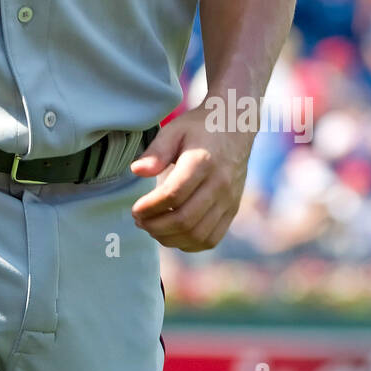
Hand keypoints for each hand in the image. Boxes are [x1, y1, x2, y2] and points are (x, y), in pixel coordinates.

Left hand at [128, 104, 254, 251]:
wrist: (236, 127)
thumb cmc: (200, 127)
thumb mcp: (175, 129)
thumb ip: (156, 151)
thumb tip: (136, 170)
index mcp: (203, 162)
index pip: (174, 195)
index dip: (150, 207)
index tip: (135, 209)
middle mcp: (219, 184)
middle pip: (185, 219)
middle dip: (156, 226)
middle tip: (139, 221)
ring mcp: (228, 200)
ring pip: (198, 234)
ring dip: (170, 238)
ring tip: (152, 228)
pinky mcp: (232, 210)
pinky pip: (211, 239)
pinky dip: (189, 244)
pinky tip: (172, 234)